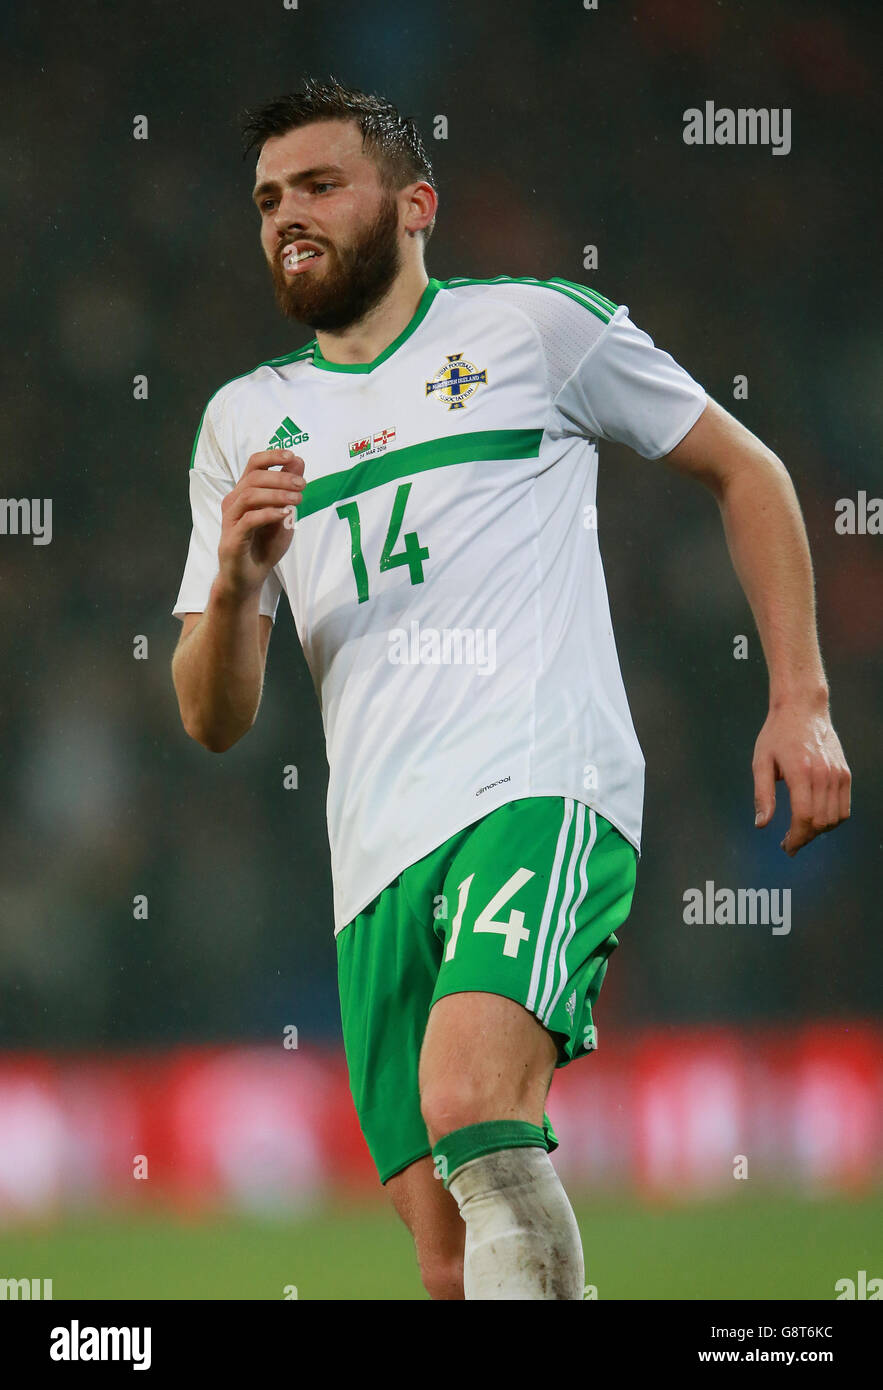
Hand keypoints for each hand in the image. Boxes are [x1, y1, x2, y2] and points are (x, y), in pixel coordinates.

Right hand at [217, 449, 304, 598]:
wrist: (249, 578)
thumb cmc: (264, 546)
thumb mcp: (283, 514)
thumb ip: (289, 490)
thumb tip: (299, 460)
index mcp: (245, 493)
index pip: (253, 464)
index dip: (271, 456)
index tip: (292, 455)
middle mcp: (234, 502)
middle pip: (253, 477)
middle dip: (280, 477)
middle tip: (302, 485)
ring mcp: (231, 520)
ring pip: (249, 495)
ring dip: (276, 494)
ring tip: (297, 500)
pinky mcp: (232, 538)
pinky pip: (248, 520)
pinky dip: (268, 514)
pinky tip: (285, 514)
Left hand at [752, 701, 850, 855]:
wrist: (802, 709)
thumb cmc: (777, 734)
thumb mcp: (761, 761)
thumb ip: (762, 794)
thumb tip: (761, 824)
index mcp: (801, 771)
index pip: (805, 816)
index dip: (796, 837)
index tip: (786, 847)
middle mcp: (824, 774)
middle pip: (821, 821)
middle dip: (805, 838)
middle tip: (789, 843)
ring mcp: (838, 774)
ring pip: (835, 818)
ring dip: (819, 832)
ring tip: (801, 832)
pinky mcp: (845, 773)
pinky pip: (844, 807)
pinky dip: (833, 820)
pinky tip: (817, 820)